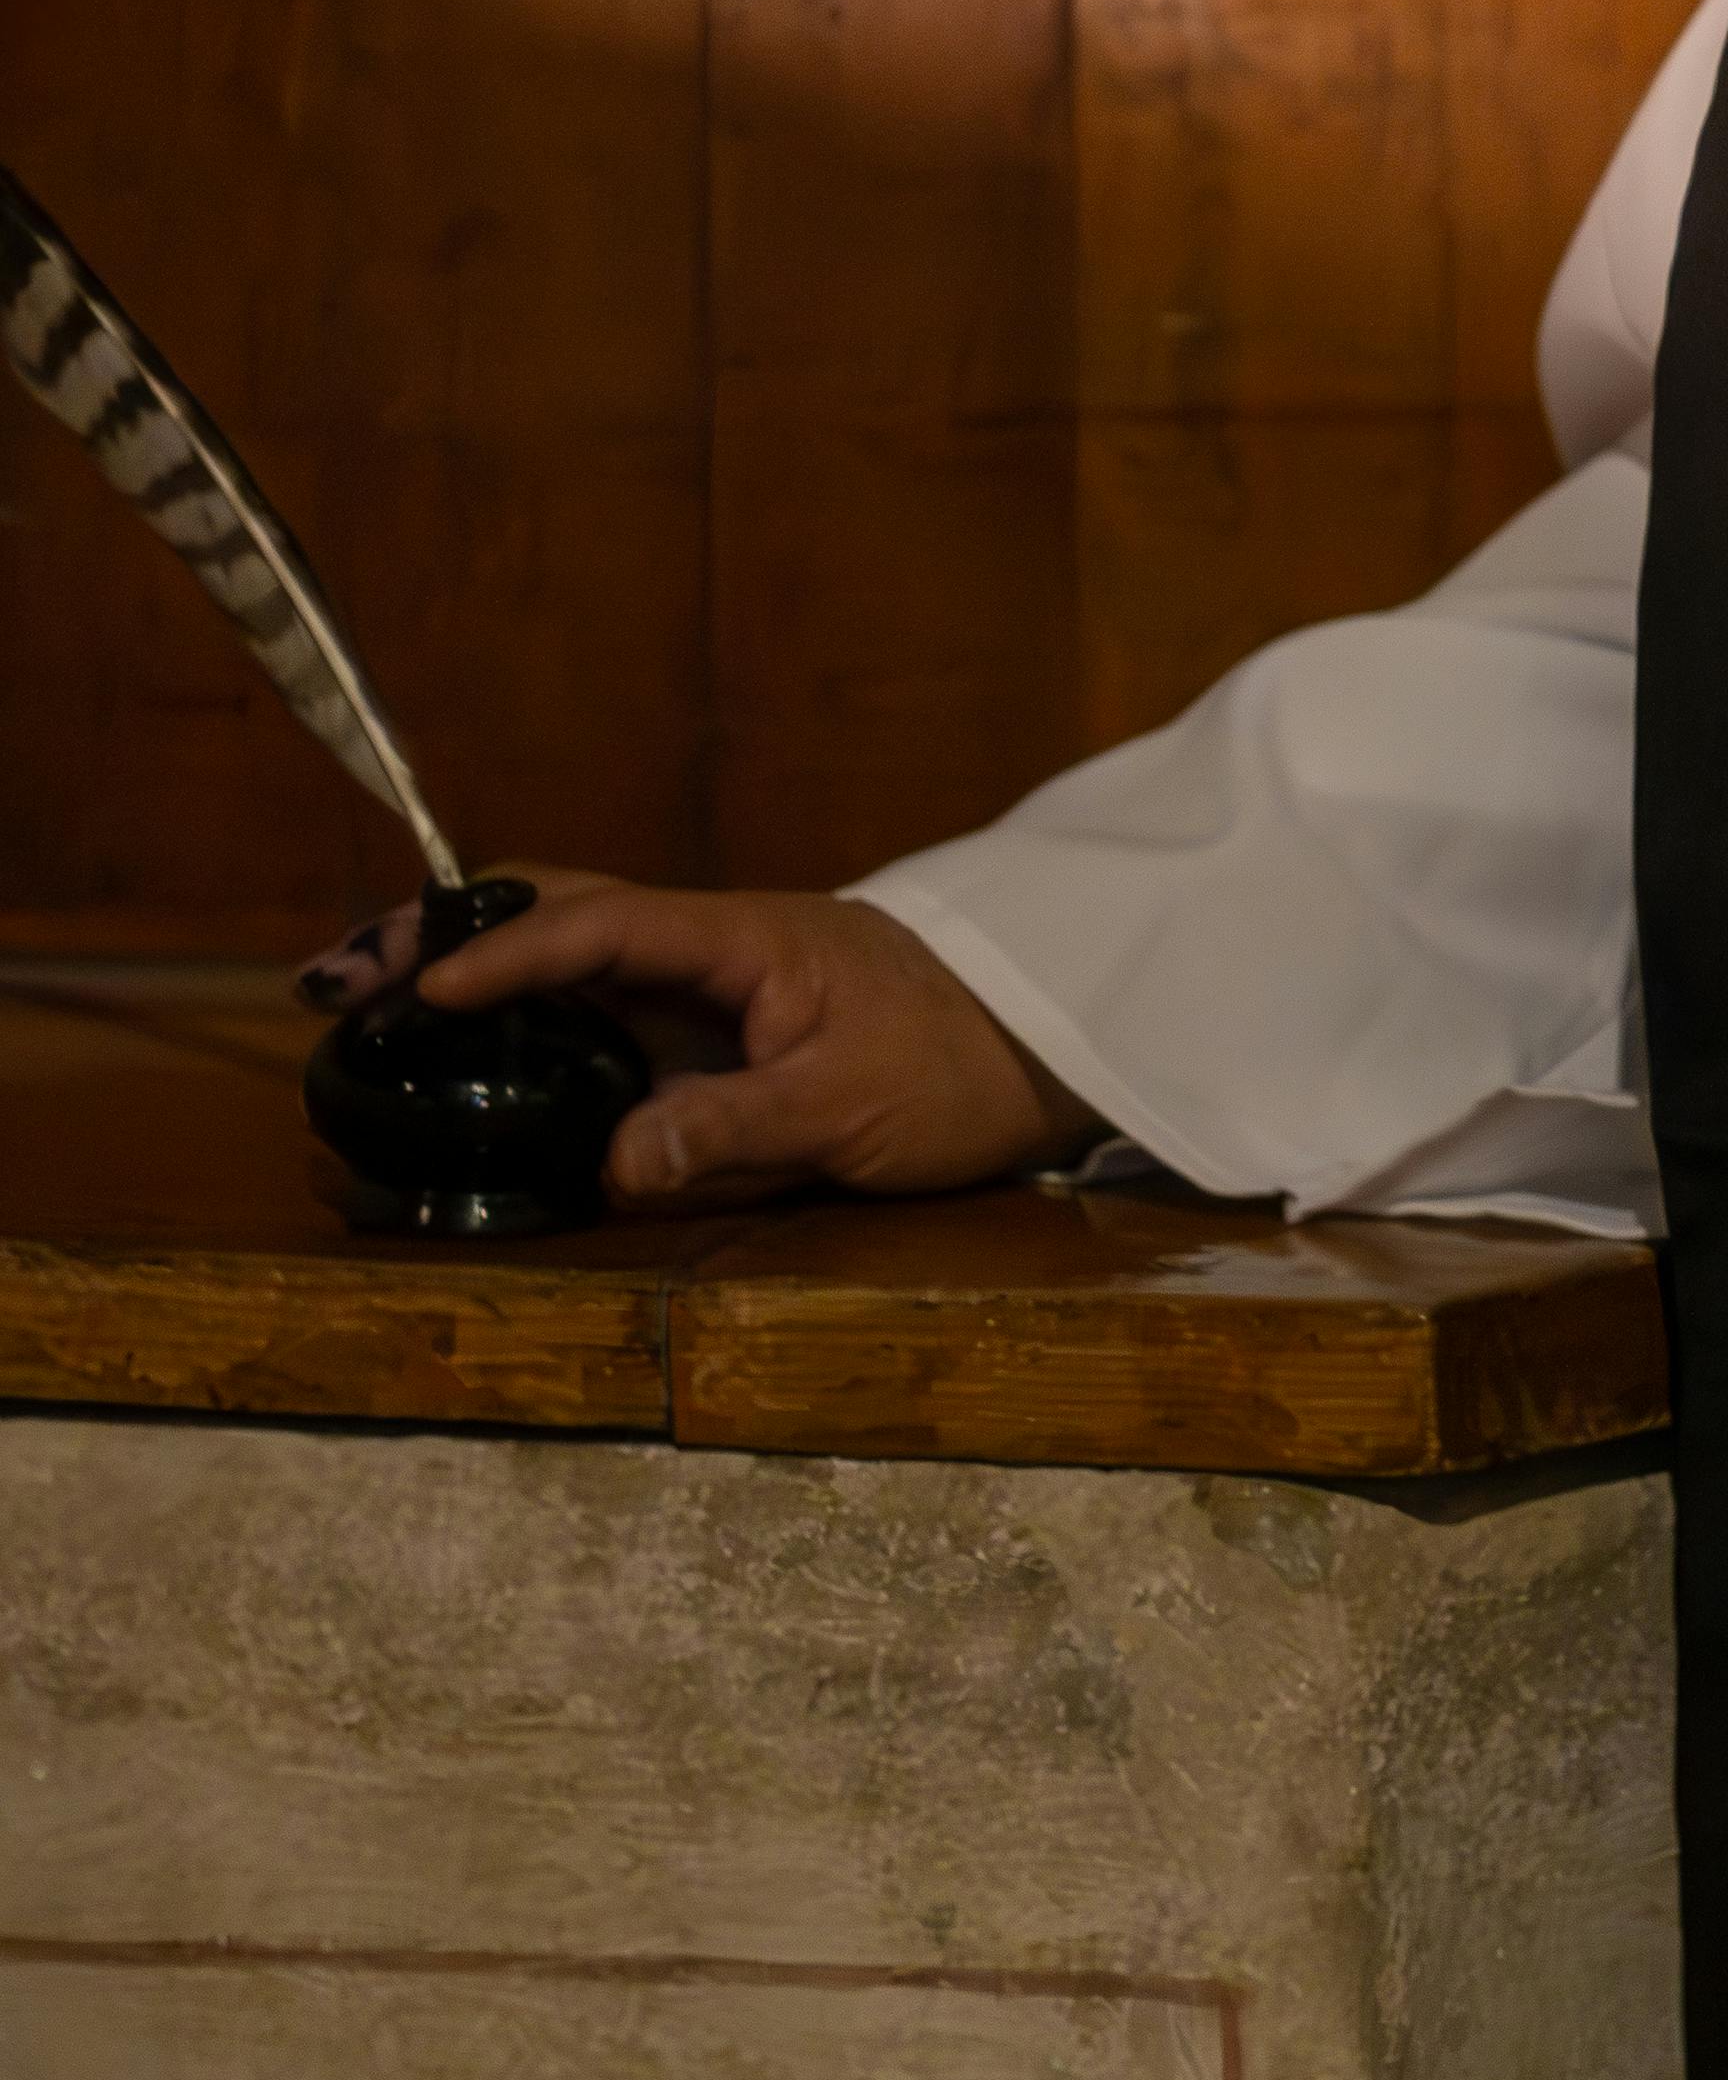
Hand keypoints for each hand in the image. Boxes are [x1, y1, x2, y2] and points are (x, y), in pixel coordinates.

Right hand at [298, 878, 1099, 1206]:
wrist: (1040, 1048)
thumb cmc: (957, 1066)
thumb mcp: (850, 1110)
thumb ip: (732, 1131)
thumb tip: (611, 1163)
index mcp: (738, 938)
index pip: (597, 926)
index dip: (505, 955)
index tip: (422, 991)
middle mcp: (705, 947)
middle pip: (550, 916)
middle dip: (438, 935)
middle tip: (333, 979)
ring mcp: (702, 985)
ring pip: (560, 956)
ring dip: (462, 972)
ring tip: (361, 1003)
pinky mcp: (708, 1030)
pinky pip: (594, 1011)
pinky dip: (514, 1019)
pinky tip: (461, 1055)